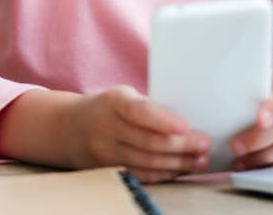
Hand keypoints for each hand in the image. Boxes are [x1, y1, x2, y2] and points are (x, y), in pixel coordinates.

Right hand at [62, 84, 211, 183]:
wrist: (68, 127)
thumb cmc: (107, 107)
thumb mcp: (122, 96)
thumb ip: (148, 107)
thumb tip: (188, 121)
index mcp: (114, 102)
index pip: (140, 112)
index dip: (164, 120)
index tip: (187, 126)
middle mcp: (108, 129)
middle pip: (149, 142)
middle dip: (182, 145)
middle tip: (204, 144)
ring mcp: (108, 154)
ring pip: (148, 163)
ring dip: (179, 164)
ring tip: (200, 160)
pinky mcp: (111, 171)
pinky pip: (142, 175)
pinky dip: (165, 174)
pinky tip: (181, 170)